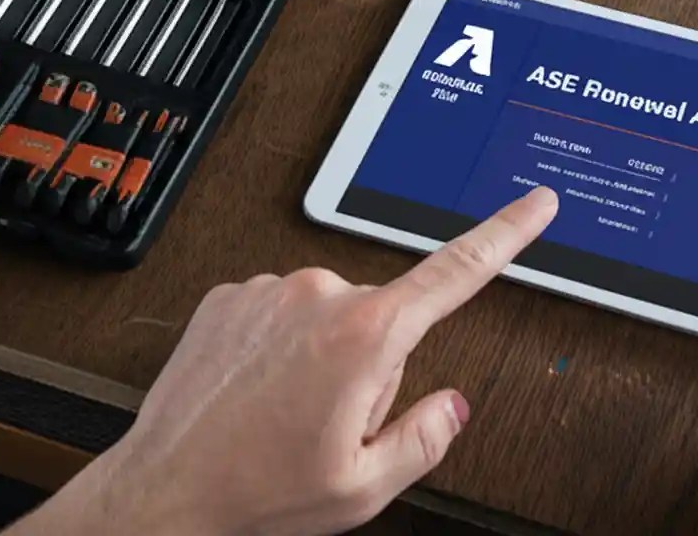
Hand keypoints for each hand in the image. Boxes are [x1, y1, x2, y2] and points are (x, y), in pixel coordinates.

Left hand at [8, 187, 558, 535]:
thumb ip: (427, 438)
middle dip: (372, 366)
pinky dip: (280, 347)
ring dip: (323, 356)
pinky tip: (259, 390)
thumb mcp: (365, 485)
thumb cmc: (256, 490)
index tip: (535, 205)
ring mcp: (270, 290)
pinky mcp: (232, 294)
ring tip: (285, 412)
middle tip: (328, 421)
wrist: (163, 493)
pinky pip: (283, 312)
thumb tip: (451, 405)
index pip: (457, 271)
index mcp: (366, 336)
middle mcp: (321, 296)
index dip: (505, 234)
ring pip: (333, 315)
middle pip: (386, 318)